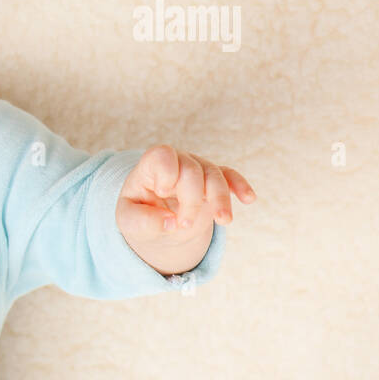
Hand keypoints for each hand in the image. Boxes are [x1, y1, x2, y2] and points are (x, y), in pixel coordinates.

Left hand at [117, 145, 256, 250]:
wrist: (158, 222)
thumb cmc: (140, 215)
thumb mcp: (130, 222)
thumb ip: (143, 222)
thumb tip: (170, 222)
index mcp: (151, 166)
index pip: (162, 155)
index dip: (167, 171)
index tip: (163, 192)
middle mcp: (177, 162)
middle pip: (191, 170)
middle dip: (191, 200)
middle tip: (183, 225)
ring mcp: (198, 169)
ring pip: (214, 175)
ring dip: (220, 198)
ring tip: (223, 221)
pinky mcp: (214, 181)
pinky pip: (230, 177)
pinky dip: (239, 186)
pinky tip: (248, 199)